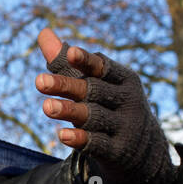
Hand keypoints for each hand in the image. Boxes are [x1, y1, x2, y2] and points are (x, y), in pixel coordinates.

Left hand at [34, 27, 171, 183]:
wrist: (143, 150)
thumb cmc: (110, 106)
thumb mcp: (94, 84)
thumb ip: (66, 63)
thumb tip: (42, 32)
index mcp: (123, 80)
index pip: (103, 67)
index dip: (86, 60)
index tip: (69, 53)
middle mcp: (126, 101)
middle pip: (93, 91)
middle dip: (66, 86)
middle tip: (39, 81)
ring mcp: (125, 126)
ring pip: (94, 117)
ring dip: (70, 111)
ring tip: (46, 107)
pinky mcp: (118, 151)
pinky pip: (98, 144)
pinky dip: (81, 139)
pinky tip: (62, 135)